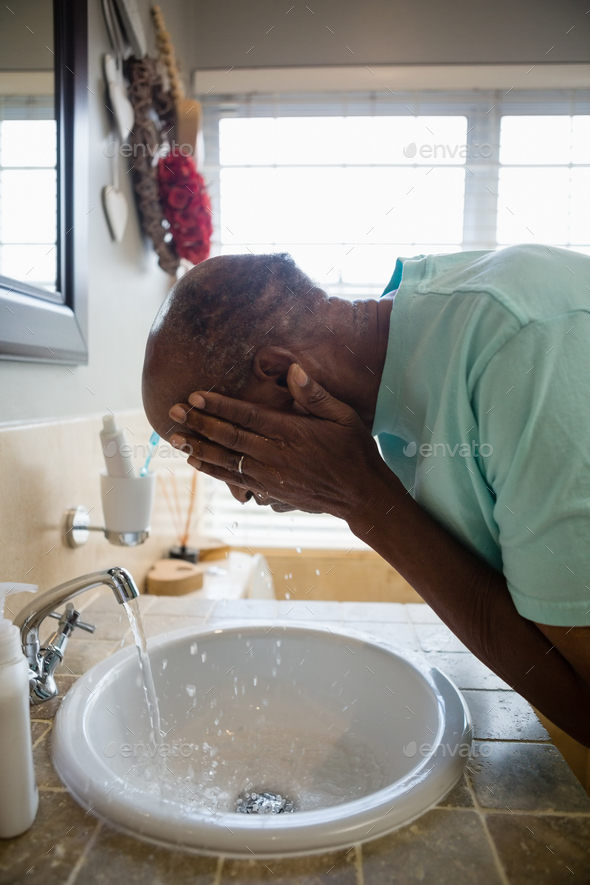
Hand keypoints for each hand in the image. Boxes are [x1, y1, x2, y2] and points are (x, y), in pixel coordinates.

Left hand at [168, 364, 396, 521]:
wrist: (361, 494)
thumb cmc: (353, 450)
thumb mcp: (342, 415)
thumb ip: (315, 394)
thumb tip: (294, 370)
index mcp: (292, 432)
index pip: (247, 416)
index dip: (219, 406)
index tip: (195, 396)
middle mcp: (276, 454)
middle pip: (229, 437)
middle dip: (199, 424)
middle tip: (173, 412)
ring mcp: (270, 475)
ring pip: (226, 459)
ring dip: (198, 447)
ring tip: (175, 438)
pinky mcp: (269, 490)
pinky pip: (234, 478)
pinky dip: (212, 469)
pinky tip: (195, 461)